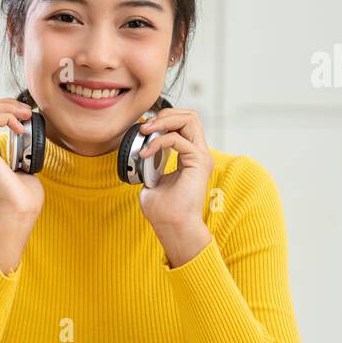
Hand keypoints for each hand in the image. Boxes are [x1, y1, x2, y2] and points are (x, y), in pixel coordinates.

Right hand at [0, 98, 43, 273]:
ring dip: (8, 107)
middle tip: (27, 111)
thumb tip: (29, 136)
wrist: (19, 214)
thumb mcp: (24, 165)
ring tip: (25, 115)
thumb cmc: (23, 197)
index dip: (6, 109)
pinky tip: (20, 128)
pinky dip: (7, 117)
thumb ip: (21, 150)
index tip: (27, 116)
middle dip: (6, 103)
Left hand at [135, 106, 213, 265]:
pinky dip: (158, 141)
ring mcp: (201, 157)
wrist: (173, 227)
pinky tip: (146, 152)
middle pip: (190, 115)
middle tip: (144, 126)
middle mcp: (199, 154)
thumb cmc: (164, 211)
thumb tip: (141, 158)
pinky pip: (178, 139)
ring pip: (190, 119)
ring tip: (145, 131)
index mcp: (191, 157)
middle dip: (165, 115)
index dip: (164, 120)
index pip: (184, 124)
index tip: (143, 130)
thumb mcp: (152, 182)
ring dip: (164, 121)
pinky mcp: (199, 162)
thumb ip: (150, 167)